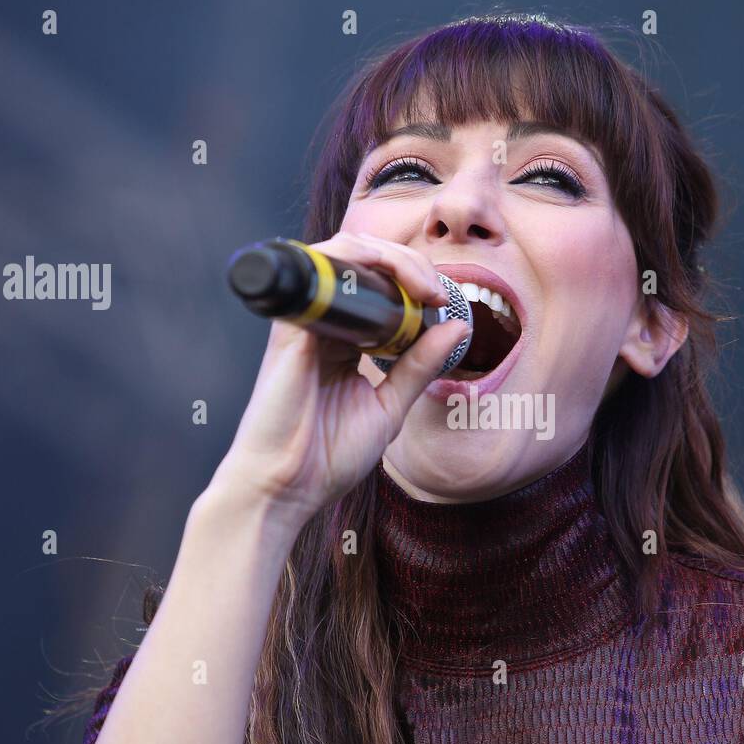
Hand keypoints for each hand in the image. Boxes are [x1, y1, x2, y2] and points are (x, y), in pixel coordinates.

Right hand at [207, 232, 467, 524]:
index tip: (446, 304)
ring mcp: (305, 321)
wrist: (285, 487)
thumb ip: (420, 365)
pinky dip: (358, 263)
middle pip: (365, 263)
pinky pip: (320, 271)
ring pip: (344, 256)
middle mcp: (323, 324)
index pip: (380, 288)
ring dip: (390, 258)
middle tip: (438, 291)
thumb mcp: (389, 406)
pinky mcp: (292, 325)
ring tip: (422, 286)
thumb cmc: (327, 455)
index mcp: (344, 341)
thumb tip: (458, 326)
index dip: (416, 282)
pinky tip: (391, 285)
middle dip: (410, 265)